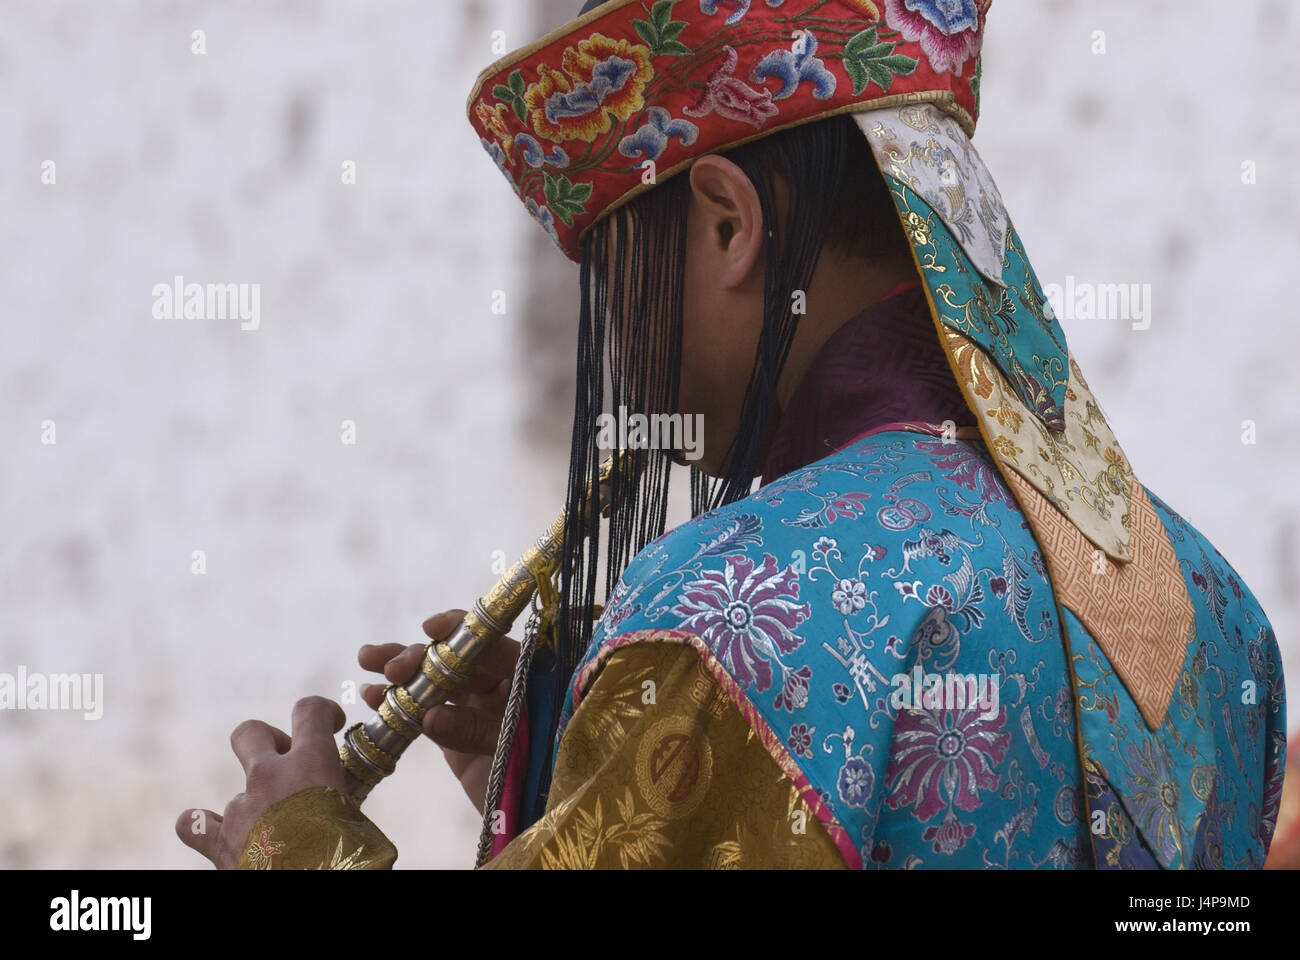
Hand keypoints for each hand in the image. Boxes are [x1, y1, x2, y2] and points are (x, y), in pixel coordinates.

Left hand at [175, 696, 349, 868]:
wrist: (311, 891)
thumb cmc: (348, 858)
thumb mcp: (356, 814)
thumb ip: (342, 795)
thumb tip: (345, 798)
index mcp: (311, 763)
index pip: (310, 710)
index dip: (322, 711)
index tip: (330, 724)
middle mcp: (270, 777)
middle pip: (250, 732)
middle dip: (267, 741)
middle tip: (286, 763)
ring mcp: (241, 809)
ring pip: (236, 794)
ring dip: (254, 807)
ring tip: (276, 835)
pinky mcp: (220, 843)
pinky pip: (194, 825)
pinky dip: (203, 826)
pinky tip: (221, 834)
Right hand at [358, 610, 519, 814]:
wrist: (537, 820)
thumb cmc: (542, 776)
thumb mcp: (516, 749)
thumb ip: (477, 730)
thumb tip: (430, 716)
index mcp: (527, 678)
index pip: (494, 644)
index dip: (462, 631)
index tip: (431, 628)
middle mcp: (499, 685)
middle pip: (456, 659)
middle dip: (421, 655)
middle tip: (393, 667)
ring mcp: (474, 707)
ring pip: (435, 680)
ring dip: (401, 669)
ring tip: (369, 660)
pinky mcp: (454, 732)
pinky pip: (423, 711)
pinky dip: (398, 703)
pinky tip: (371, 696)